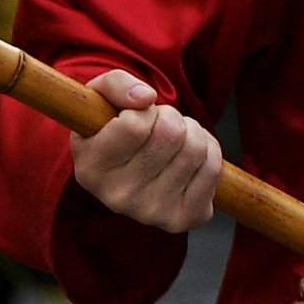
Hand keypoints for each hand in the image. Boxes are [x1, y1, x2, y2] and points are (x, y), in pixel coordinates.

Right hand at [69, 71, 220, 231]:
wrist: (128, 170)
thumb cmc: (112, 127)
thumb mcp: (100, 98)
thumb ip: (116, 84)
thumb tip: (146, 97)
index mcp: (91, 169)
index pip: (134, 125)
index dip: (143, 110)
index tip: (136, 116)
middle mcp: (118, 198)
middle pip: (171, 134)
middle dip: (171, 117)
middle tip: (159, 126)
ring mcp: (152, 213)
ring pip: (195, 148)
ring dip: (190, 132)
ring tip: (173, 140)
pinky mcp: (183, 219)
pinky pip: (212, 168)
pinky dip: (208, 151)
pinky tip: (187, 157)